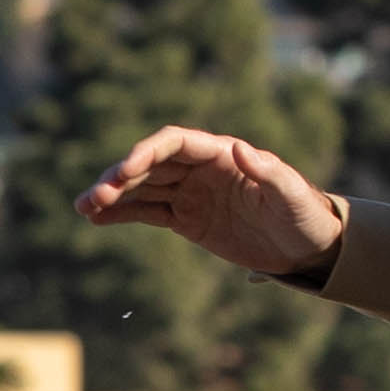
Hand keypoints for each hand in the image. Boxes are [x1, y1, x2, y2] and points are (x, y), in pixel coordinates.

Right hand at [76, 125, 337, 277]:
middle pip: (150, 164)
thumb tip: (237, 147)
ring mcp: (190, 193)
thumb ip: (267, 170)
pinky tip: (95, 218)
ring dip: (112, 195)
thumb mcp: (290, 194)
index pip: (174, 144)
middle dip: (120, 177)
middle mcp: (200, 168)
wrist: (307, 246)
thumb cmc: (303, 214)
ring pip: (142, 188)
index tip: (125, 171)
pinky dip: (121, 214)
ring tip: (82, 208)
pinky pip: (147, 212)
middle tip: (95, 197)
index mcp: (220, 153)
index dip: (146, 152)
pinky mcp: (186, 220)